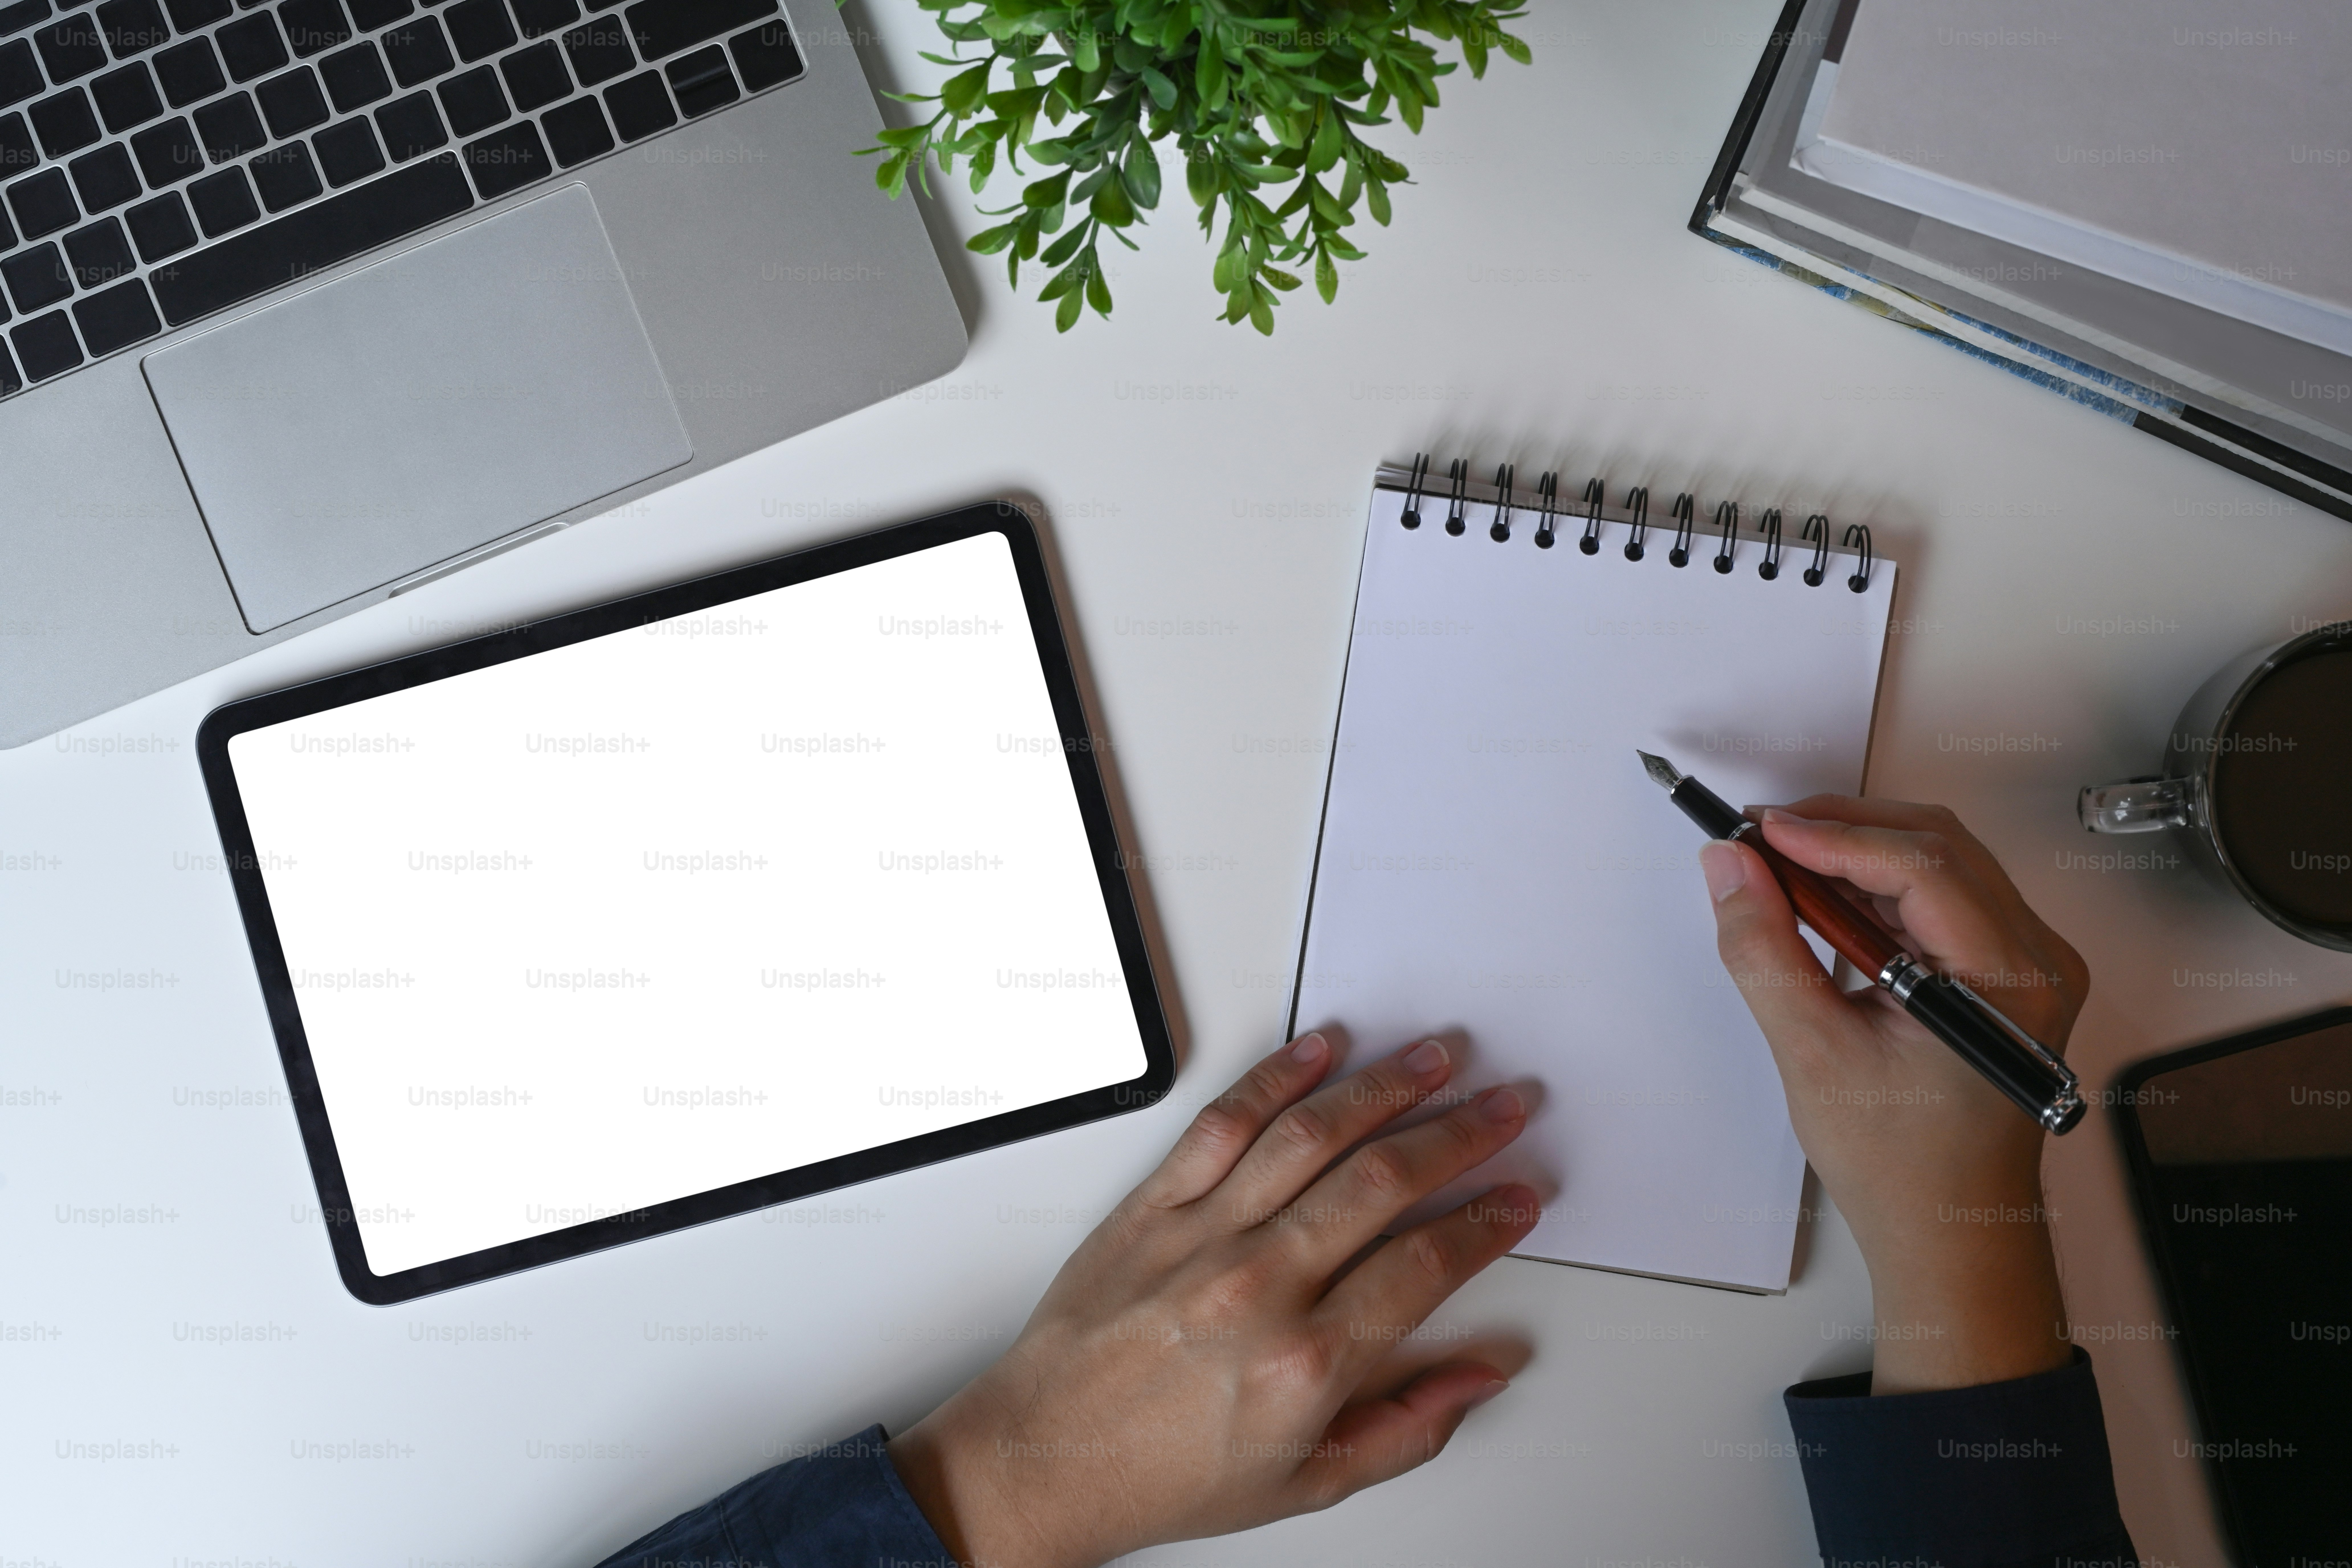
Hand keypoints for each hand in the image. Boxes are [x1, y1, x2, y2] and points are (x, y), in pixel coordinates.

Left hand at [888, 1033, 1537, 1567]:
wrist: (1046, 1461)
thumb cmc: (1166, 1476)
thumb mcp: (1308, 1482)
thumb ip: (1409, 1427)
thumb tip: (1484, 1373)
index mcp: (1304, 1361)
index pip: (1425, 1266)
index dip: (1486, 1224)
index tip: (1518, 1198)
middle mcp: (1257, 1286)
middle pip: (1383, 1181)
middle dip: (1460, 1134)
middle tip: (1505, 1105)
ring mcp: (1200, 1237)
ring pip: (1311, 1135)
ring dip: (1385, 1087)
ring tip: (1435, 1058)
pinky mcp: (1149, 1207)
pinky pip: (1220, 1125)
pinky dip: (1274, 1078)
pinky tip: (1319, 1051)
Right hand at [1698, 797, 2087, 1394]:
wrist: (1950, 1229)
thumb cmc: (1900, 1163)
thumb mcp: (1813, 1053)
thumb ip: (1766, 949)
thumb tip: (1730, 865)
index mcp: (2009, 982)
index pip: (1921, 868)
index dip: (1833, 836)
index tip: (1759, 829)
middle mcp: (2038, 960)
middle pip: (1938, 848)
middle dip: (1843, 829)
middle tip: (1761, 837)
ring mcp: (2028, 964)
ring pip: (1939, 864)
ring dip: (1857, 853)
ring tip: (1782, 865)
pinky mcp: (2004, 971)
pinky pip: (1941, 899)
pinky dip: (1877, 887)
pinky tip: (1823, 898)